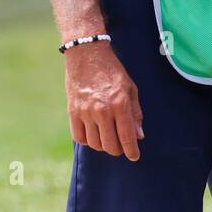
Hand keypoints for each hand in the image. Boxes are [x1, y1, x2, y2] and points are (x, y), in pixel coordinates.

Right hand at [64, 39, 143, 160]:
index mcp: (120, 104)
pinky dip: (87, 140)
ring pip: (94, 144)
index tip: (134, 157)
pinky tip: (93, 134)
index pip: (126, 136)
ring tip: (107, 138)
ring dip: (103, 146)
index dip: (131, 150)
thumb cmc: (112, 71)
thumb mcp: (130, 88)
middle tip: (121, 147)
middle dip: (118, 150)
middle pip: (110, 145)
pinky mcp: (72, 112)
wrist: (87, 54)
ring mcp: (86, 112)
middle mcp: (102, 111)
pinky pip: (79, 137)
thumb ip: (135, 113)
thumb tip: (139, 136)